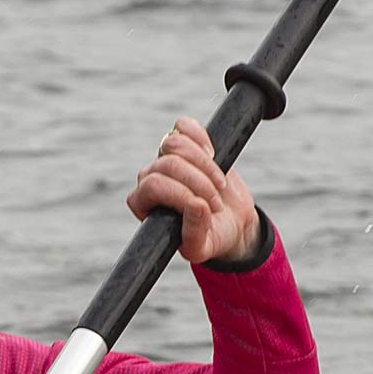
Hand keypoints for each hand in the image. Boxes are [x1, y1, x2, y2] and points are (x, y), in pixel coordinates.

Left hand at [126, 117, 261, 265]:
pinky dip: (201, 137)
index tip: (207, 209)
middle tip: (216, 203)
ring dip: (205, 164)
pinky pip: (184, 126)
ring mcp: (165, 157)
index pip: (154, 185)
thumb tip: (197, 206)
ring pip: (175, 143)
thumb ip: (194, 235)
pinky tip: (212, 155)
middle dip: (199, 182)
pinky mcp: (183, 143)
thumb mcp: (203, 247)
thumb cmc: (211, 236)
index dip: (183, 193)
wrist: (229, 220)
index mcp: (143, 203)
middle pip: (168, 163)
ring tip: (218, 184)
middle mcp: (149, 178)